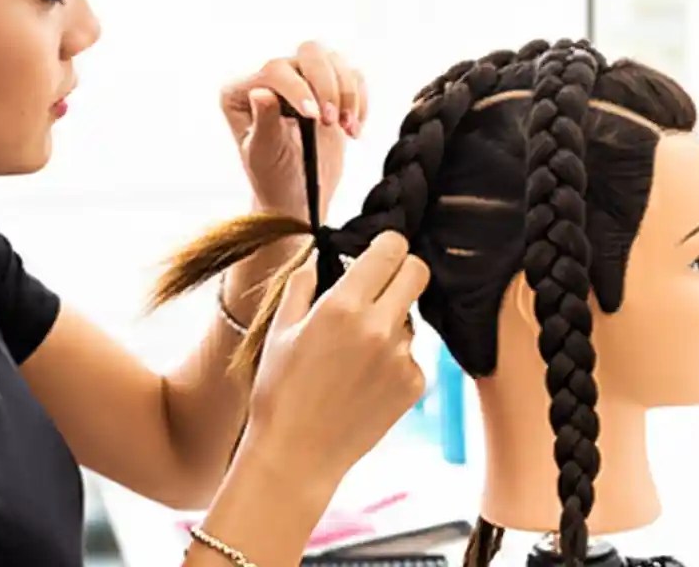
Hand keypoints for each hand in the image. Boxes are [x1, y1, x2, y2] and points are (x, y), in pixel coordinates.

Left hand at [220, 41, 367, 221]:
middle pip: (309, 53)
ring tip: (348, 129)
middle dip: (328, 85)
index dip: (299, 89)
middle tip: (333, 123)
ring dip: (348, 93)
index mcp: (242, 91)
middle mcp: (269, 77)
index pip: (275, 71)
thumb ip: (263, 123)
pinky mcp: (327, 87)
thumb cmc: (273, 179)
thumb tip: (261, 92)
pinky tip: (354, 128)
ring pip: (333, 59)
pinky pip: (352, 75)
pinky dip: (360, 99)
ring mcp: (300, 78)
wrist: (298, 197)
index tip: (316, 118)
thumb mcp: (264, 156)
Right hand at [245, 231, 427, 481]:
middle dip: (402, 270)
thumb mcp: (280, 329)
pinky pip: (410, 354)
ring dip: (391, 321)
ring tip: (354, 352)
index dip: (387, 244)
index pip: (391, 249)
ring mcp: (401, 358)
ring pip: (411, 318)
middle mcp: (379, 327)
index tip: (380, 250)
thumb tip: (321, 258)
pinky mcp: (414, 385)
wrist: (297, 454)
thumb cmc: (280, 391)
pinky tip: (363, 379)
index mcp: (343, 306)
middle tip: (381, 284)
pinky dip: (393, 358)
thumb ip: (303, 283)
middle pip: (418, 272)